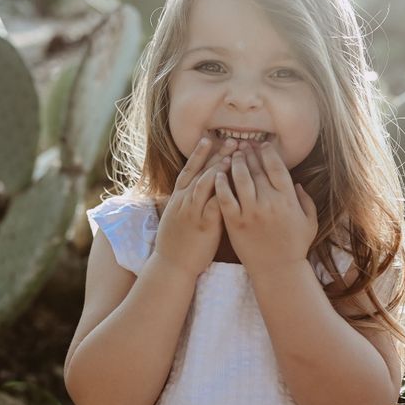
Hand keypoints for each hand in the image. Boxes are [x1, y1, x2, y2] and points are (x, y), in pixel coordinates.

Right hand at [155, 135, 237, 277]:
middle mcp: (184, 201)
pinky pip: (212, 205)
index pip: (189, 169)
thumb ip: (189, 201)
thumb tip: (200, 188)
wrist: (171, 265)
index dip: (199, 153)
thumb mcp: (178, 216)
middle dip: (215, 155)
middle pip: (200, 172)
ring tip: (233, 155)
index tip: (210, 138)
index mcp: (178, 198)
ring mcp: (192, 212)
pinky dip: (221, 192)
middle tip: (231, 140)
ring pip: (204, 184)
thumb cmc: (179, 242)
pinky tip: (231, 183)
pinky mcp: (203, 225)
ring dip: (218, 168)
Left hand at [214, 141, 317, 279]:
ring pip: (240, 178)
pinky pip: (225, 197)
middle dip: (249, 153)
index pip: (276, 166)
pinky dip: (221, 183)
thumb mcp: (309, 222)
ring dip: (235, 163)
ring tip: (232, 155)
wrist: (278, 270)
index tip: (262, 144)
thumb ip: (305, 201)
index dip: (268, 152)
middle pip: (256, 169)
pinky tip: (218, 174)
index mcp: (288, 199)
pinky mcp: (235, 222)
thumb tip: (297, 183)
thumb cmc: (295, 246)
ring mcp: (251, 212)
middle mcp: (269, 202)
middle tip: (243, 144)